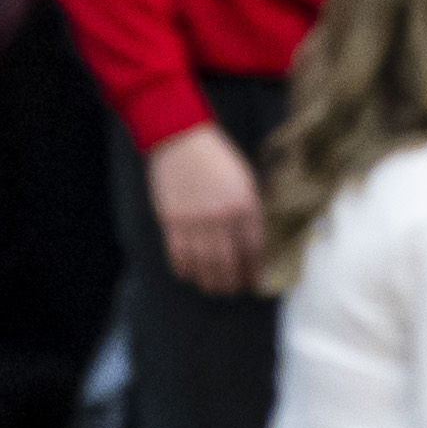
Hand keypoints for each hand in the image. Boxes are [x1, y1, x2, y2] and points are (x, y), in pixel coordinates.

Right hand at [146, 123, 265, 295]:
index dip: (255, 271)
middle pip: (228, 262)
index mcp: (245, 206)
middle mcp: (221, 218)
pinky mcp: (171, 220)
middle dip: (232, 281)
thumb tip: (254, 243)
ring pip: (203, 264)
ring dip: (209, 280)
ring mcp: (194, 221)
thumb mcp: (245, 181)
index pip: (253, 250)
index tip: (255, 282)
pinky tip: (189, 275)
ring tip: (213, 288)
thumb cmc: (217, 158)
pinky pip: (178, 254)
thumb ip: (250, 211)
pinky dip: (184, 268)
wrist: (180, 137)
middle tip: (233, 289)